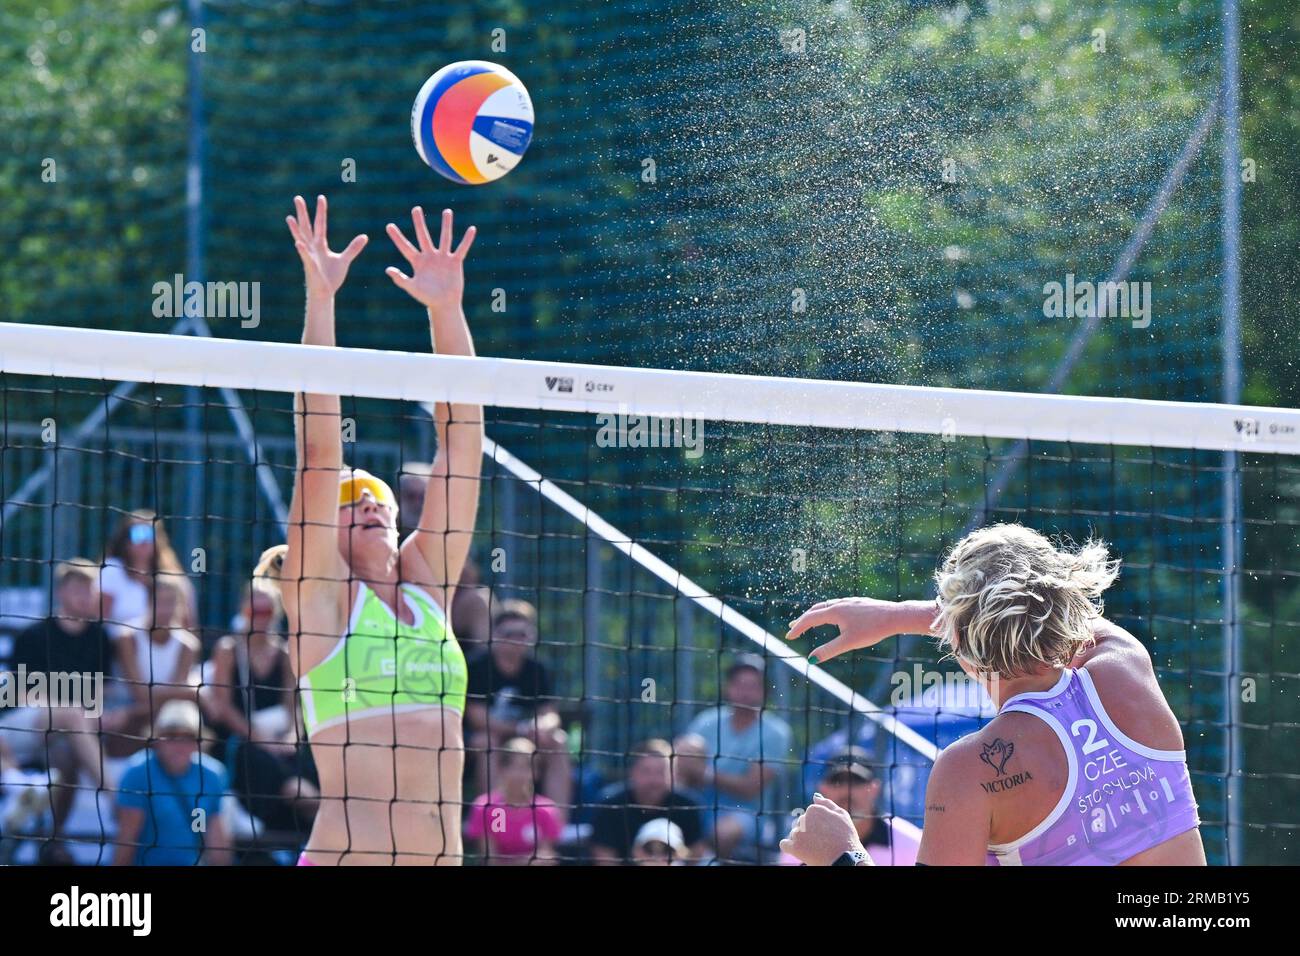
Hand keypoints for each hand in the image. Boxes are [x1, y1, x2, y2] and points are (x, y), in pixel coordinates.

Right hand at [285, 195, 367, 296]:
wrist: (325, 293)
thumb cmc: (331, 277)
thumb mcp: (344, 260)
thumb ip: (353, 248)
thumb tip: (365, 236)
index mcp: (320, 245)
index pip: (320, 225)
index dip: (321, 212)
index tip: (320, 197)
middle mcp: (312, 248)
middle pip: (307, 227)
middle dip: (303, 213)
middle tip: (298, 197)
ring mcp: (309, 257)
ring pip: (302, 239)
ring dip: (296, 229)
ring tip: (290, 217)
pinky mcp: (310, 267)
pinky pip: (306, 257)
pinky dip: (303, 250)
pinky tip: (299, 243)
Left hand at [385, 207, 475, 312]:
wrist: (443, 304)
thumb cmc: (426, 297)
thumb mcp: (412, 288)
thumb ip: (401, 279)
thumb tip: (387, 269)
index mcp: (417, 262)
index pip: (405, 247)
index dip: (397, 237)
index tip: (389, 226)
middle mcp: (429, 256)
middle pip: (423, 236)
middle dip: (419, 223)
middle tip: (416, 209)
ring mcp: (443, 258)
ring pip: (445, 238)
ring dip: (446, 225)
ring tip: (447, 211)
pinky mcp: (455, 262)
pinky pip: (462, 249)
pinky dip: (467, 240)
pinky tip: (471, 229)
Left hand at [780, 793, 872, 865]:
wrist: (847, 859)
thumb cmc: (846, 837)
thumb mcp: (842, 815)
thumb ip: (827, 803)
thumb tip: (814, 796)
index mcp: (813, 809)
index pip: (809, 815)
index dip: (818, 824)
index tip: (827, 832)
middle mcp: (803, 819)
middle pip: (800, 824)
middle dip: (808, 831)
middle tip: (822, 841)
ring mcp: (798, 833)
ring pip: (794, 834)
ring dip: (801, 839)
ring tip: (815, 847)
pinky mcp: (795, 847)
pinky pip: (784, 844)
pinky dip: (790, 847)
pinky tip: (799, 850)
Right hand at [786, 596, 929, 663]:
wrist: (895, 616)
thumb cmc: (873, 629)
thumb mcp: (849, 642)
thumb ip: (829, 650)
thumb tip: (811, 660)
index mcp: (834, 611)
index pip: (810, 619)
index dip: (798, 628)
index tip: (789, 636)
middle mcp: (839, 603)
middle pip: (816, 610)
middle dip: (803, 620)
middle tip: (793, 628)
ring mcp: (849, 602)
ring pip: (827, 606)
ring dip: (815, 614)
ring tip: (810, 621)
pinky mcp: (858, 603)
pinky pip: (837, 605)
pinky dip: (827, 611)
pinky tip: (834, 617)